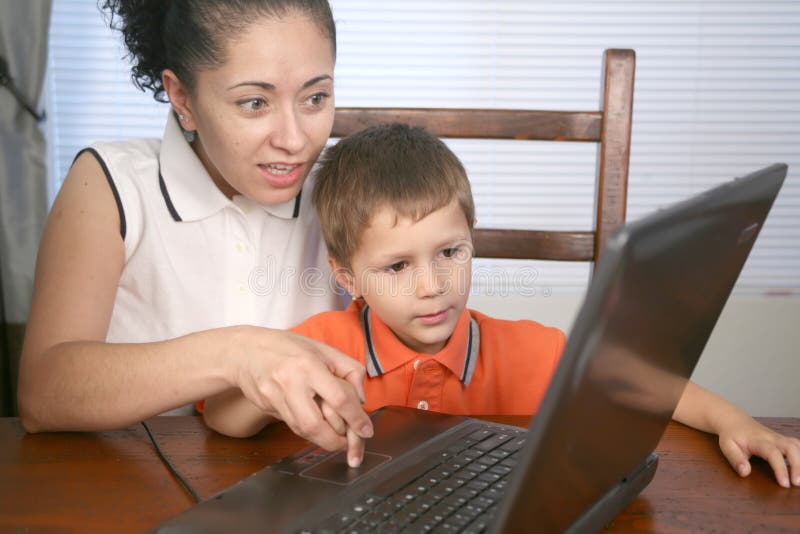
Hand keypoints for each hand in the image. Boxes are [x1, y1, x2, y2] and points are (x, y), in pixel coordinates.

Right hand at [231, 327, 372, 455]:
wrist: (246, 351)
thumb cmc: (289, 347)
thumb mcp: (324, 349)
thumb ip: (349, 370)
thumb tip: (360, 400)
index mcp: (309, 365)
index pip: (339, 398)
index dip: (356, 418)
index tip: (366, 431)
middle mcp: (290, 383)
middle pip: (315, 425)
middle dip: (335, 441)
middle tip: (349, 444)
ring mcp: (275, 398)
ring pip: (302, 430)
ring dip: (323, 440)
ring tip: (337, 440)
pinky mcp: (267, 408)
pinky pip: (292, 425)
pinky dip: (308, 431)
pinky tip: (318, 429)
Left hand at [717, 415, 799, 487]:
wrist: (735, 421)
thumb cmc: (732, 436)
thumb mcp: (727, 446)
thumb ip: (735, 459)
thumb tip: (745, 473)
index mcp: (758, 440)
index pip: (773, 453)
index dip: (780, 469)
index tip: (784, 484)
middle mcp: (773, 438)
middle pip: (791, 448)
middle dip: (798, 466)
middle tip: (797, 484)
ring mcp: (780, 438)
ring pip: (797, 446)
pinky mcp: (784, 440)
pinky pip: (798, 446)